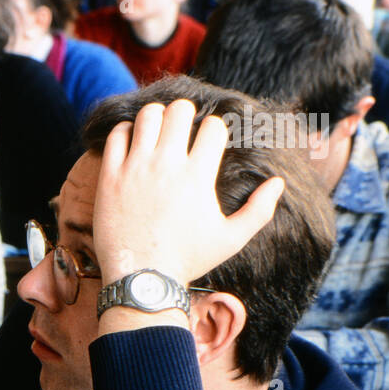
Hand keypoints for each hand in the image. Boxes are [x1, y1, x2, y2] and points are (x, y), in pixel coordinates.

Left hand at [92, 100, 285, 287]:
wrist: (142, 278)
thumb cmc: (188, 260)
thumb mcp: (232, 240)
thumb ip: (260, 210)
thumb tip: (278, 183)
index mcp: (198, 176)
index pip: (213, 126)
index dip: (215, 129)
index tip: (209, 141)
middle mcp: (167, 166)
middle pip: (179, 111)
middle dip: (186, 114)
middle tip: (183, 128)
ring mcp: (136, 168)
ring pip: (147, 116)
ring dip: (156, 117)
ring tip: (158, 132)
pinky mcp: (110, 176)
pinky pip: (116, 135)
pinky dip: (126, 132)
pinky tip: (133, 143)